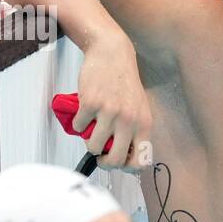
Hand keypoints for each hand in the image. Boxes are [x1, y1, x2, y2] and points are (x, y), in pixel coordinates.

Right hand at [74, 35, 152, 169]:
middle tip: (99, 154)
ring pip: (93, 147)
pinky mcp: (90, 104)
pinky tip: (84, 112)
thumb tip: (121, 156)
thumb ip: (133, 130)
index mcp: (144, 124)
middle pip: (114, 161)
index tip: (117, 161)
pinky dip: (78, 124)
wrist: (112, 54)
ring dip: (88, 142)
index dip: (126, 167)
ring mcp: (109, 113)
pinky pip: (78, 127)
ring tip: (91, 129)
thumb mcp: (138, 107)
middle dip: (103, 162)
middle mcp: (129, 120)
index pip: (140, 160)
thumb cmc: (124, 82)